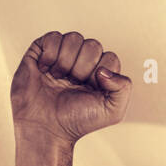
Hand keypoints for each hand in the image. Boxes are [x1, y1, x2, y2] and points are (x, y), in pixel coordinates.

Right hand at [10, 31, 131, 144]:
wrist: (45, 128)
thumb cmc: (76, 122)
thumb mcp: (113, 111)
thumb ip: (124, 87)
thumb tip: (104, 68)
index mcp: (100, 74)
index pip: (110, 57)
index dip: (101, 74)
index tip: (90, 90)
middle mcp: (82, 62)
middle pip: (93, 45)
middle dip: (83, 68)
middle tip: (72, 85)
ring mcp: (62, 55)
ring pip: (74, 38)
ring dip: (66, 61)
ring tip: (58, 78)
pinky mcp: (41, 52)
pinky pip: (53, 37)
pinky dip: (51, 54)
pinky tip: (45, 70)